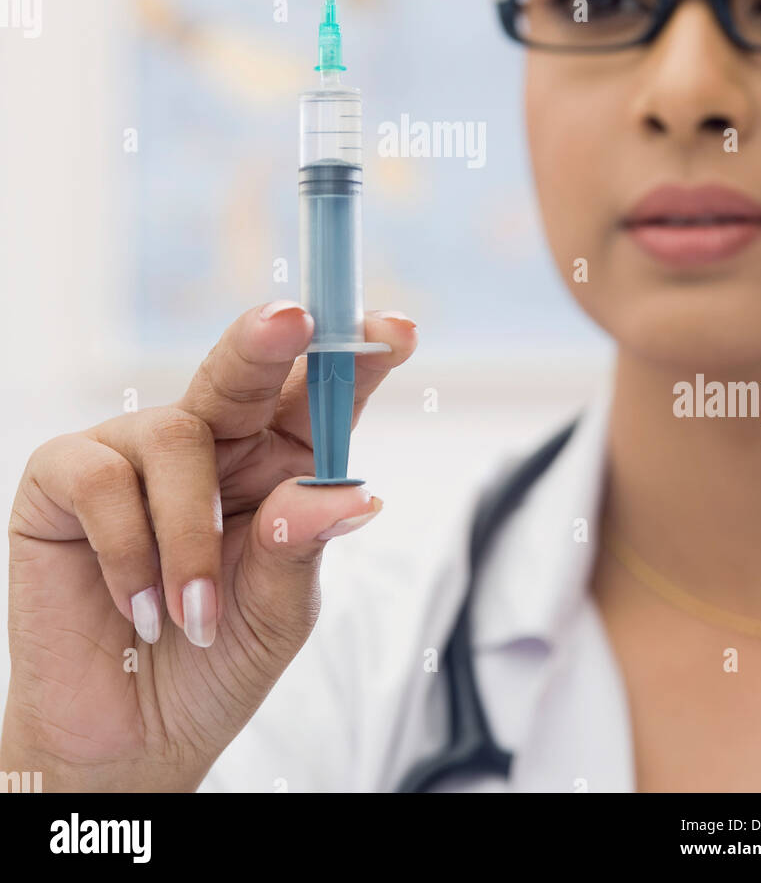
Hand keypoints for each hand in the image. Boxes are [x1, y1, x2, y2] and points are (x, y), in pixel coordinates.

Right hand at [1, 301, 415, 792]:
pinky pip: (102, 477)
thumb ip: (302, 546)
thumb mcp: (278, 611)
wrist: (128, 737)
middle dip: (268, 340)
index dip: (355, 355)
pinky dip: (128, 549)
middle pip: (244, 370)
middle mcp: (211, 440)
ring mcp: (135, 451)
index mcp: (279, 460)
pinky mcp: (65, 476)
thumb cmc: (215, 661)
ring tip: (191, 614)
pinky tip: (137, 606)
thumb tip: (353, 492)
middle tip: (293, 319)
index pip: (321, 395)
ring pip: (175, 436)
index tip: (398, 330)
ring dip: (189, 535)